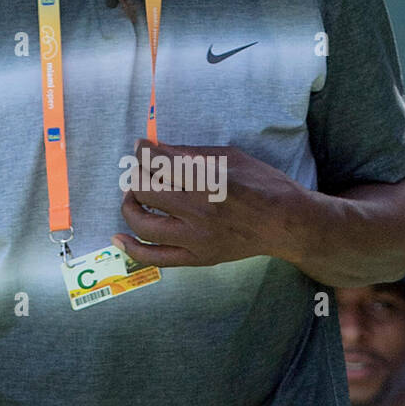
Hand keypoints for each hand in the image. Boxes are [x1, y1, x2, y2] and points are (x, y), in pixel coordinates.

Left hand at [112, 137, 305, 267]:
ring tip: (135, 196)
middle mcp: (198, 211)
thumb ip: (188, 153)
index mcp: (208, 181)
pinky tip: (118, 237)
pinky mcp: (197, 258)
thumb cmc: (263, 184)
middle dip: (137, 174)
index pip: (158, 162)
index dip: (143, 151)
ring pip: (142, 223)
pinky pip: (154, 257)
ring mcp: (196, 239)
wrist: (286, 224)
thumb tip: (153, 147)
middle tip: (143, 171)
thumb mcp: (230, 157)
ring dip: (130, 204)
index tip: (141, 147)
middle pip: (144, 189)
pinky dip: (131, 248)